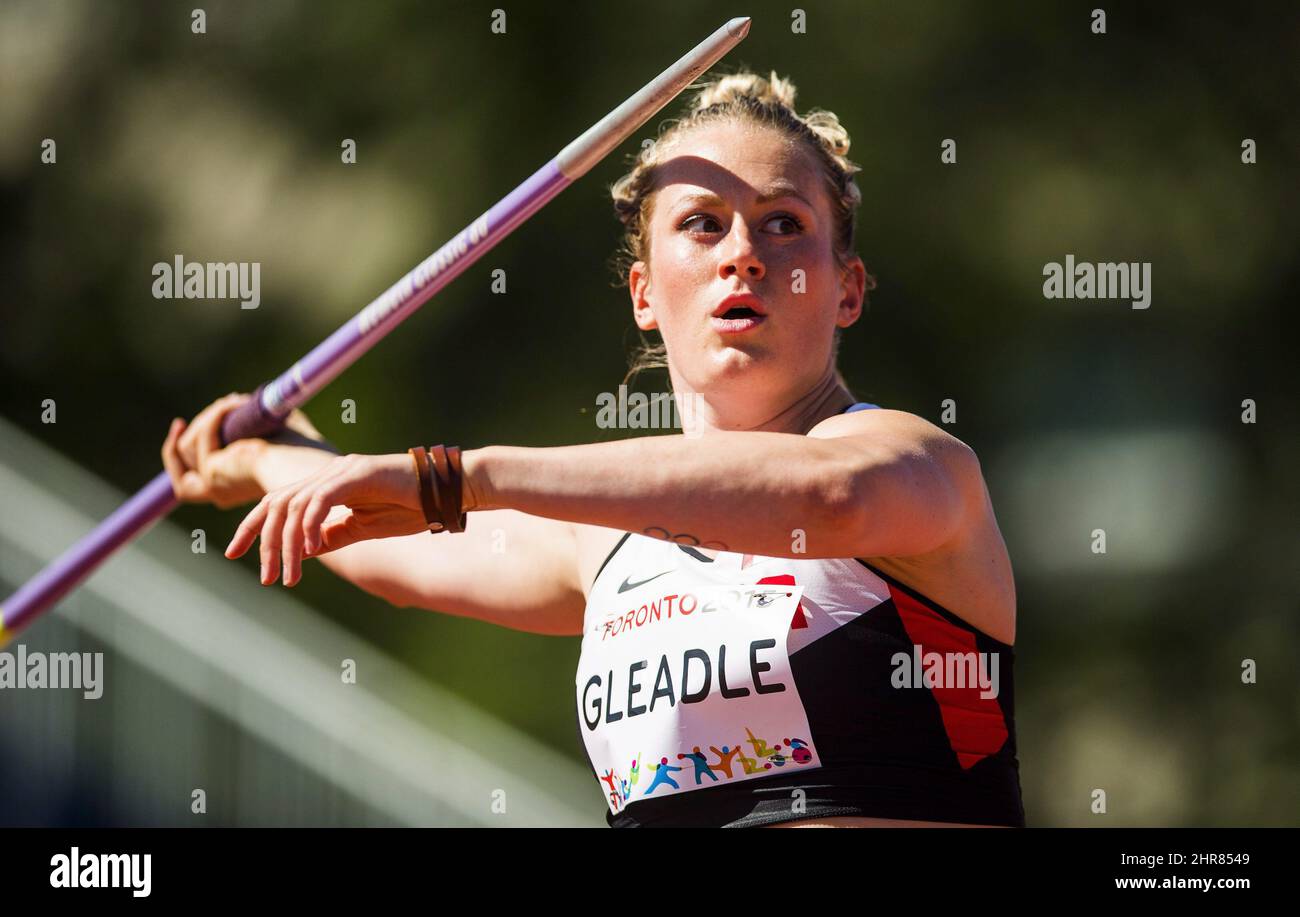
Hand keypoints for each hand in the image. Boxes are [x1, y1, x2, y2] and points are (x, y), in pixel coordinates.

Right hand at [162, 392, 333, 508]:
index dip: (178, 448)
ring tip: (235, 402)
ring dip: (209, 418)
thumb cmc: (301, 452)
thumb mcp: (275, 433)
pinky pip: (203, 438)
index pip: (187, 474)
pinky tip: (235, 404)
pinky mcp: (212, 474)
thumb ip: (260, 422)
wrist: (305, 463)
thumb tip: (254, 402)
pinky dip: (216, 417)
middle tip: (216, 406)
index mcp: (230, 488)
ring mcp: (211, 485)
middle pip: (180, 460)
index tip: (180, 424)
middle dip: (188, 431)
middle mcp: (217, 491)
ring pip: (187, 447)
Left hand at [224, 452, 428, 586]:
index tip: (233, 553)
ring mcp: (342, 471)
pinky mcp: (358, 474)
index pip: (276, 501)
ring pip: (294, 506)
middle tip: (265, 577)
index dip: (251, 526)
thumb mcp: (364, 528)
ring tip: (289, 576)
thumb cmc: (411, 507)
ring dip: (287, 545)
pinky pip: (320, 501)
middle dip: (262, 541)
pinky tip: (310, 551)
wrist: (447, 490)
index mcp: (326, 483)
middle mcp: (328, 473)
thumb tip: (301, 550)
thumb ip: (331, 535)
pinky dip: (310, 527)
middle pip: (276, 503)